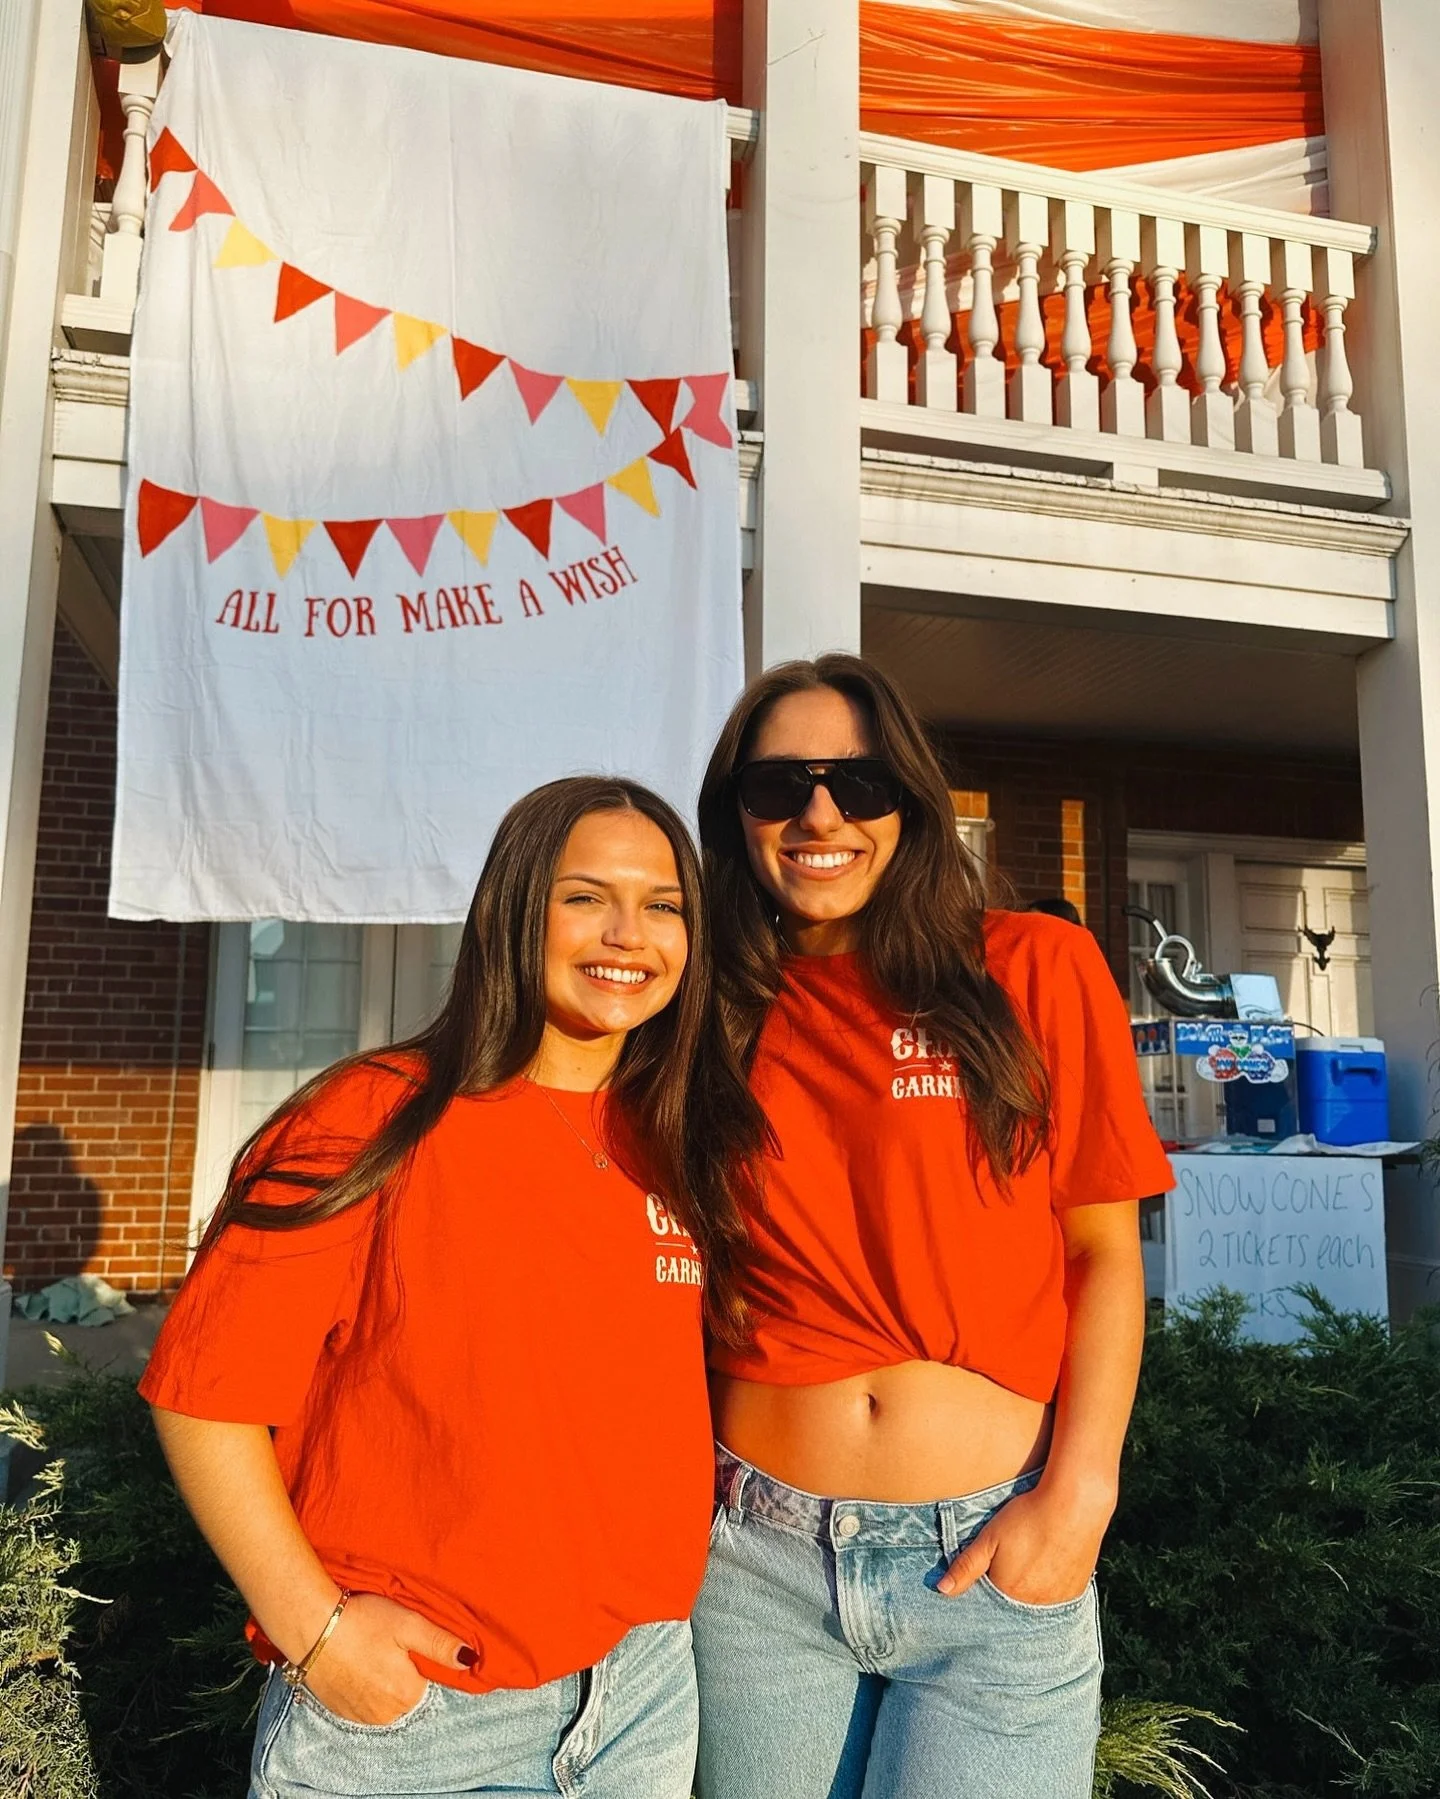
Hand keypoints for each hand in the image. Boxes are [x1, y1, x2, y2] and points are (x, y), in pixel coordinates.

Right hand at [300, 1594, 476, 1724]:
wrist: (310, 1628)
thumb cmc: (362, 1621)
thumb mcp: (408, 1624)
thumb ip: (440, 1645)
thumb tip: (470, 1660)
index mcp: (408, 1694)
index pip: (435, 1685)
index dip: (430, 1664)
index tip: (418, 1646)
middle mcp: (387, 1715)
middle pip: (412, 1696)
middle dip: (409, 1674)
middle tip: (393, 1645)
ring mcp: (363, 1717)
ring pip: (389, 1703)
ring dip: (388, 1684)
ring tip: (375, 1654)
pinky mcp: (343, 1712)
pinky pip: (367, 1707)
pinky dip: (368, 1690)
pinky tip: (361, 1667)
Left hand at [937, 1483, 1110, 1605]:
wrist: (1075, 1505)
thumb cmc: (1028, 1518)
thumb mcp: (990, 1537)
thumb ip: (966, 1566)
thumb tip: (942, 1590)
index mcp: (1008, 1593)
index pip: (988, 1602)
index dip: (987, 1586)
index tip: (989, 1572)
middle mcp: (1033, 1605)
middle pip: (1012, 1605)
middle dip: (1008, 1591)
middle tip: (1013, 1564)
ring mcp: (1057, 1601)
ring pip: (1035, 1603)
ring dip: (1029, 1591)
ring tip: (1030, 1565)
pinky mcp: (1075, 1593)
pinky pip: (1056, 1600)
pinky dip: (1049, 1588)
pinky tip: (1047, 1567)